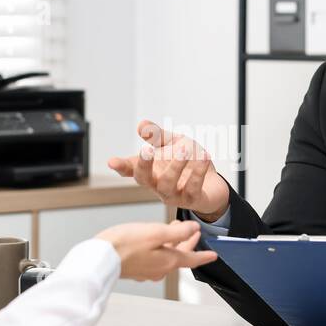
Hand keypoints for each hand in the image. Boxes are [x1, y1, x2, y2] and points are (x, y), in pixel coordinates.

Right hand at [95, 219, 218, 280]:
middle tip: (192, 231)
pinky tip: (153, 240)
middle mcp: (159, 269)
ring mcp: (146, 271)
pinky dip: (158, 247)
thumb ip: (177, 232)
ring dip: (172, 242)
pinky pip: (153, 258)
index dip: (204, 255)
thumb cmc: (124, 245)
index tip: (214, 256)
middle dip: (187, 241)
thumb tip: (193, 230)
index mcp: (167, 261)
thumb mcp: (155, 233)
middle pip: (179, 255)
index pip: (191, 259)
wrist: (98, 258)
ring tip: (173, 228)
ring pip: (166, 256)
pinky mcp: (134, 269)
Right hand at [107, 120, 230, 221]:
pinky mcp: (192, 200)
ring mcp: (173, 195)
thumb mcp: (173, 143)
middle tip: (147, 149)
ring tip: (184, 148)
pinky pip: (193, 188)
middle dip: (144, 165)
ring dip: (175, 166)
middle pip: (144, 179)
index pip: (131, 169)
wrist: (213, 182)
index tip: (111, 161)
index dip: (120, 166)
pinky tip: (204, 157)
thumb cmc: (188, 162)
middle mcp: (157, 185)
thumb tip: (141, 125)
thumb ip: (157, 135)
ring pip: (167, 185)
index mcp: (150, 170)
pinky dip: (198, 172)